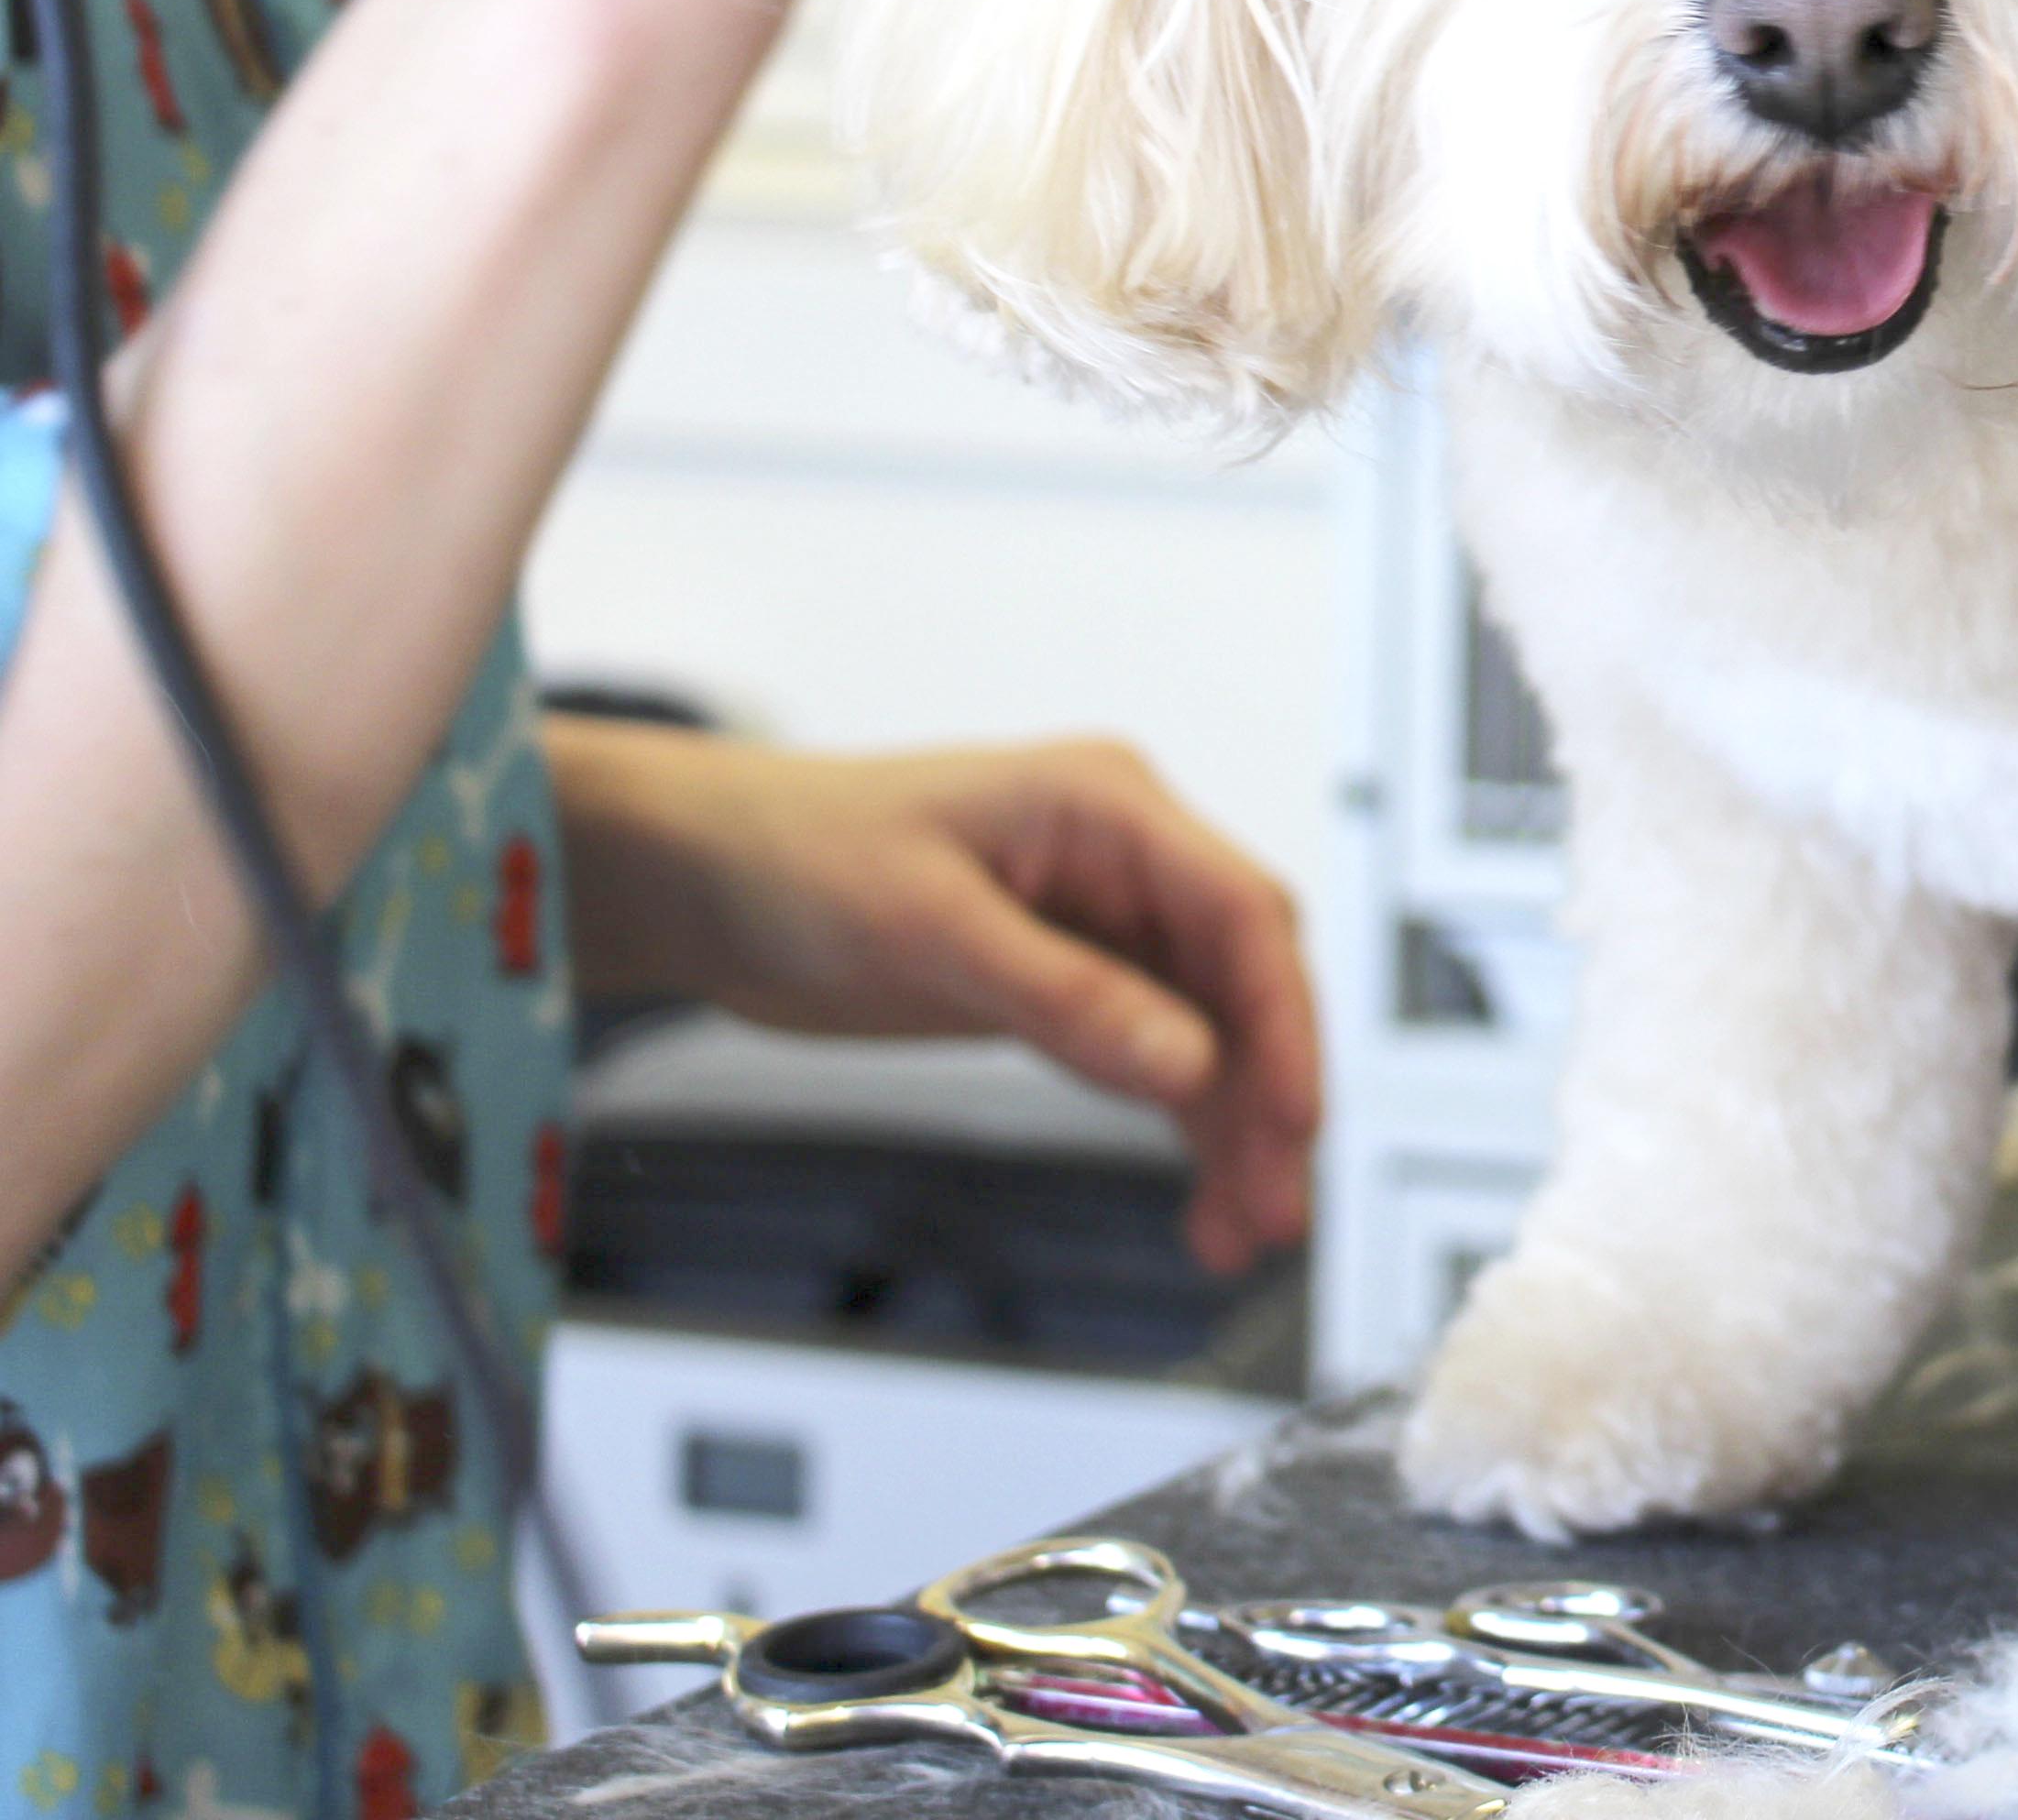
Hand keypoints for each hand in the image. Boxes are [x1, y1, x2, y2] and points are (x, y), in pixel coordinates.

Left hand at [552, 720, 1322, 1271]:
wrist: (699, 879)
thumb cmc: (792, 857)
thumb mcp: (926, 931)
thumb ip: (1065, 997)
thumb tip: (1186, 1064)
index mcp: (1109, 809)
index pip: (1241, 912)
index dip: (1284, 1019)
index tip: (1294, 1118)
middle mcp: (1124, 862)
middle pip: (1242, 982)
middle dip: (1267, 1094)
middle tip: (1272, 1203)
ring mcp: (1101, 923)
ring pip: (1209, 1033)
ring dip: (1231, 1129)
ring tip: (1236, 1232)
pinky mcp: (1067, 982)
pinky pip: (1154, 1058)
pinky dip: (1179, 1128)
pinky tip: (1195, 1199)